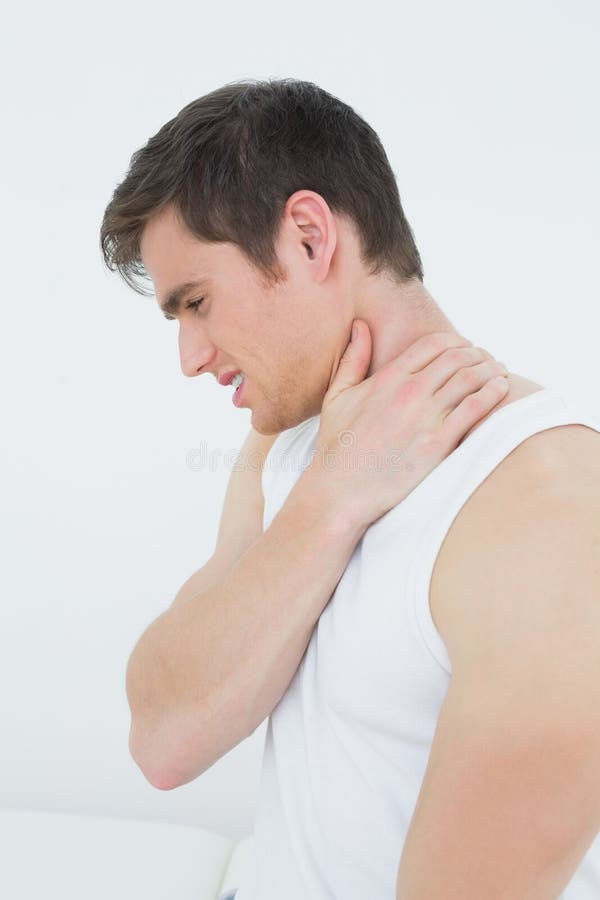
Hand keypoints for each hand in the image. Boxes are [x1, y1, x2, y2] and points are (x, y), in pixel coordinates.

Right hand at [306, 320, 508, 531]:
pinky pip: (475, 408)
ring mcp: (425, 418)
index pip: (433, 344)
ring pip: (471, 378)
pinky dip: (493, 394)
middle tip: (489, 360)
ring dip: (491, 370)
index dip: (456, 341)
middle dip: (478, 354)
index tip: (467, 347)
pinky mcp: (438, 443)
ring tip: (501, 372)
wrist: (340, 491)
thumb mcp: (337, 396)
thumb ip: (352, 358)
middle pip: (457, 358)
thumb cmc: (337, 447)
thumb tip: (360, 325)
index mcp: (387, 378)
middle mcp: (408, 392)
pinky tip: (502, 390)